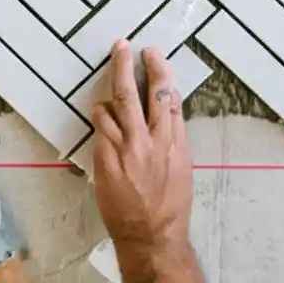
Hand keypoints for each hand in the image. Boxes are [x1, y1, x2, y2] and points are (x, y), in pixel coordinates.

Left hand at [90, 41, 193, 265]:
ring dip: (111, 92)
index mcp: (175, 141)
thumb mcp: (183, 166)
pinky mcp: (107, 160)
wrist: (152, 235)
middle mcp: (152, 141)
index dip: (160, 71)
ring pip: (114, 106)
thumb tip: (168, 108)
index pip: (168, 96)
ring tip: (111, 86)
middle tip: (123, 47)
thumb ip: (174, 135)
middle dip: (129, 65)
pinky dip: (101, 117)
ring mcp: (127, 150)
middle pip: (140, 93)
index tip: (154, 55)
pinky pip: (100, 128)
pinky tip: (102, 115)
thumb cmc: (171, 204)